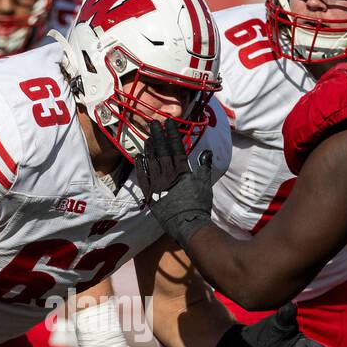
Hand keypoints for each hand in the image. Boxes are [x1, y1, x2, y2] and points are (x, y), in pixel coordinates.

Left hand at [135, 119, 214, 249]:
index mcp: (182, 170)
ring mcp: (157, 183)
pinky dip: (140, 166)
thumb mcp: (205, 184)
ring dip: (149, 148)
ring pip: (151, 161)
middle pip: (161, 150)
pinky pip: (143, 176)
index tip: (168, 123)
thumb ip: (204, 166)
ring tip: (147, 137)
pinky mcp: (150, 194)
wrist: (187, 224)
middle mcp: (167, 174)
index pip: (176, 147)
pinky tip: (138, 157)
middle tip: (153, 123)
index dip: (172, 133)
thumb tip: (207, 152)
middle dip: (157, 135)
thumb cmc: (199, 205)